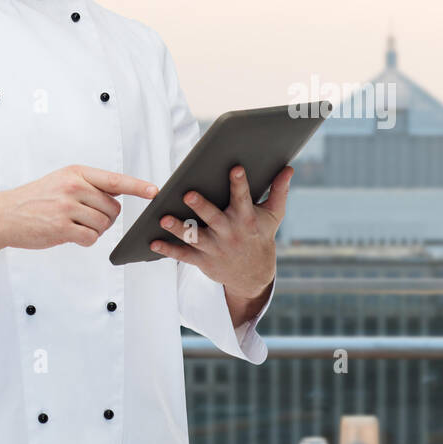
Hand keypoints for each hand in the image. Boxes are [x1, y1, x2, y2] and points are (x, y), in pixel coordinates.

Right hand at [0, 165, 157, 268]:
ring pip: (103, 225)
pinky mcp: (61, 227)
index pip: (115, 180)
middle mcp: (74, 187)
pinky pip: (91, 238)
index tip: (154, 192)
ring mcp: (67, 207)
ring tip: (74, 225)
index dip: (137, 187)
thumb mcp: (62, 181)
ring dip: (94, 230)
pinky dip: (86, 240)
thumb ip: (89, 185)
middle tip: (84, 218)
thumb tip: (117, 195)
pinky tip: (70, 235)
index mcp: (77, 173)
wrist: (3, 214)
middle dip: (105, 218)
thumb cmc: (36, 199)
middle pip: (113, 209)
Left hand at [149, 164, 291, 297]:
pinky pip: (183, 255)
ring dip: (178, 229)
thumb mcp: (273, 215)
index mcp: (246, 219)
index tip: (235, 168)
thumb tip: (289, 168)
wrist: (254, 275)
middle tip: (188, 194)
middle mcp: (230, 233)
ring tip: (163, 219)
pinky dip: (168, 250)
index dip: (239, 183)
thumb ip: (279, 191)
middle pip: (213, 218)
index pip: (243, 198)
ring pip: (194, 237)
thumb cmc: (260, 236)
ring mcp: (215, 248)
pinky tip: (153, 242)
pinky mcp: (203, 260)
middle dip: (201, 206)